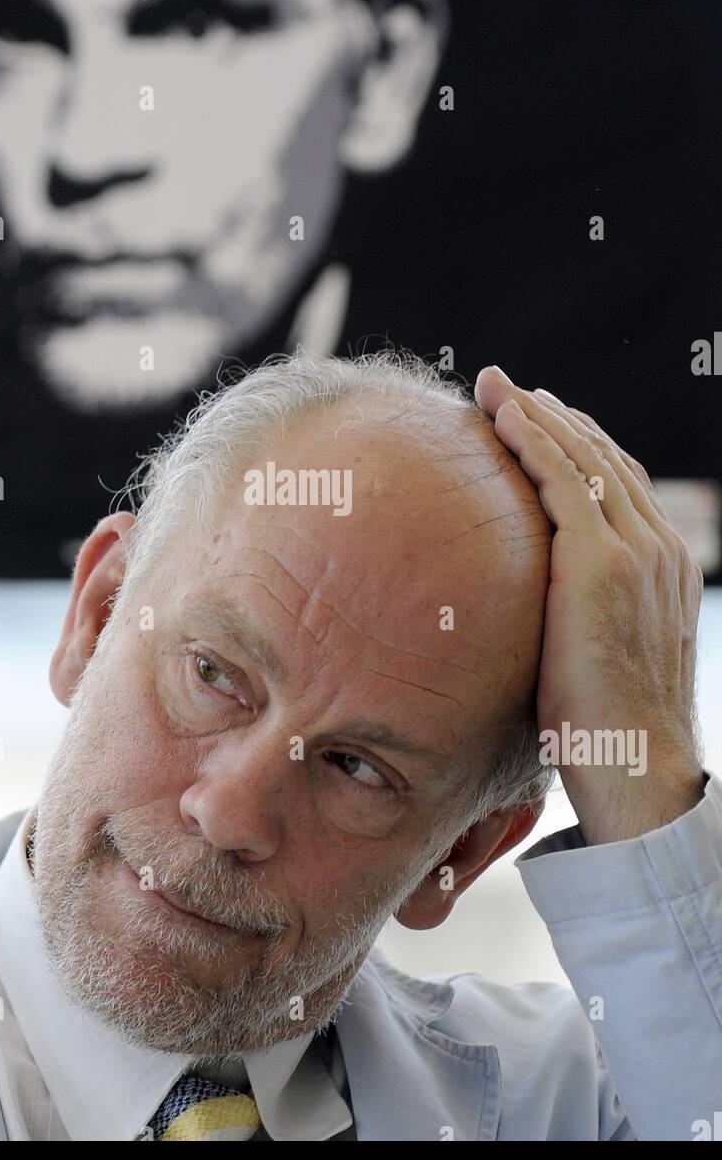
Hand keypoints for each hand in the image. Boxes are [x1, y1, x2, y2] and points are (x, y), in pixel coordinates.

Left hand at [475, 366, 705, 844]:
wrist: (640, 770)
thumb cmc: (609, 734)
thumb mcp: (599, 660)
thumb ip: (579, 622)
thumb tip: (530, 624)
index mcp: (663, 567)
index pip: (619, 488)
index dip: (578, 448)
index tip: (538, 425)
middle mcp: (657, 548)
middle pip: (603, 459)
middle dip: (554, 417)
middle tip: (509, 390)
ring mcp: (633, 552)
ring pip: (583, 458)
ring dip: (537, 415)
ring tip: (497, 389)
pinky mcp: (600, 563)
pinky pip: (562, 481)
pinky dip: (534, 441)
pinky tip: (504, 419)